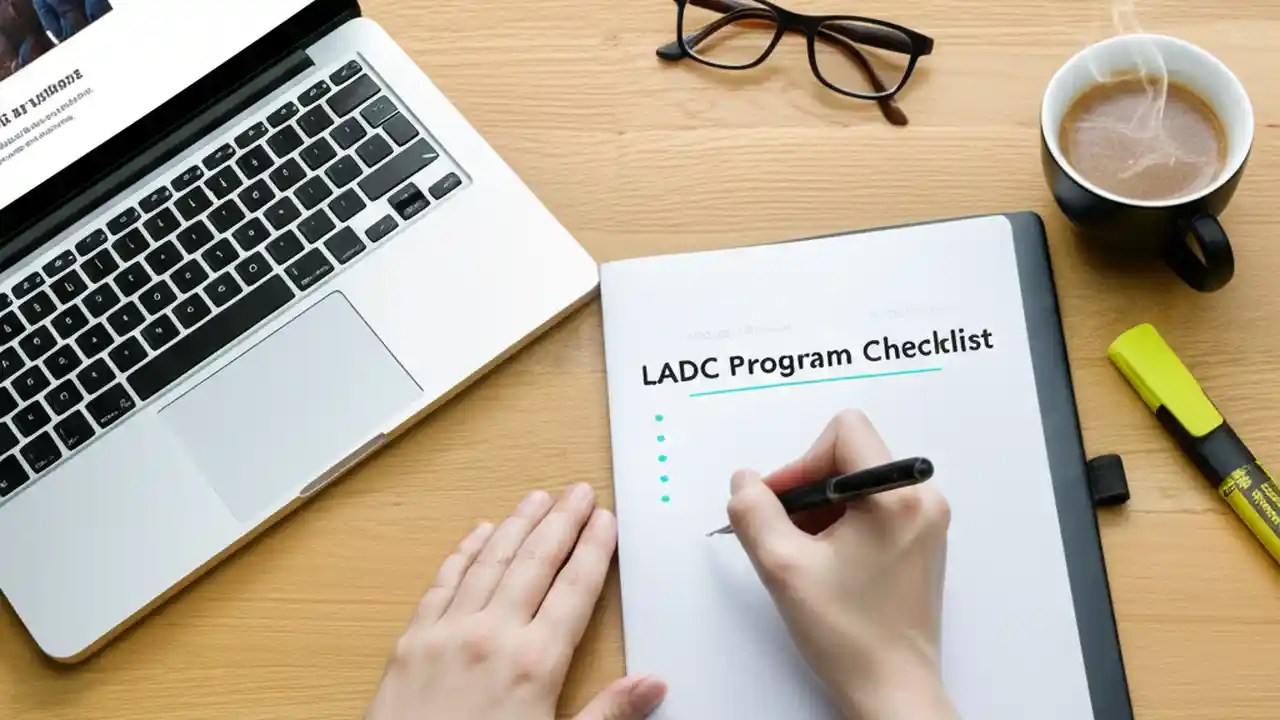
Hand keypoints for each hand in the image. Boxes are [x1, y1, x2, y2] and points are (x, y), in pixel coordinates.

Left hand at [367, 483, 666, 719]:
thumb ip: (606, 712)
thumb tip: (653, 683)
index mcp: (535, 664)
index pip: (575, 589)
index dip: (593, 549)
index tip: (606, 520)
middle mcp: (492, 636)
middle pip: (536, 563)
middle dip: (561, 522)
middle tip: (579, 491)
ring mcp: (447, 634)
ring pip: (490, 563)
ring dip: (517, 525)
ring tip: (537, 497)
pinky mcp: (411, 642)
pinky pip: (442, 583)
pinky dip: (463, 553)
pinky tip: (477, 533)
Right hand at [727, 410, 957, 719]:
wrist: (892, 689)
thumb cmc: (846, 632)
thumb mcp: (783, 567)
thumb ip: (754, 512)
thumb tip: (744, 481)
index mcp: (898, 496)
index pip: (844, 431)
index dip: (802, 462)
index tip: (780, 505)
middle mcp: (923, 499)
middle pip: (851, 456)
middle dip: (808, 489)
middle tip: (783, 532)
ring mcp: (927, 522)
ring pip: (859, 484)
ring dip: (822, 509)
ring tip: (803, 554)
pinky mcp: (922, 542)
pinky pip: (874, 508)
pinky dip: (842, 524)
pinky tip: (824, 563)